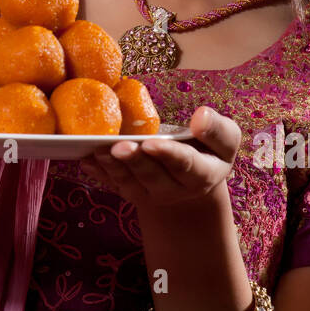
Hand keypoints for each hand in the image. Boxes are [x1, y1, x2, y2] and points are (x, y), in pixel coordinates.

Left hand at [78, 105, 240, 215]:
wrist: (193, 182)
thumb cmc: (208, 151)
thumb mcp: (225, 139)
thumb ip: (217, 129)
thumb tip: (201, 116)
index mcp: (202, 175)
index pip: (185, 165)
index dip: (168, 155)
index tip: (152, 143)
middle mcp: (175, 190)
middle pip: (152, 177)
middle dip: (134, 161)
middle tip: (118, 146)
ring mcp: (151, 195)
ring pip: (130, 183)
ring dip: (112, 167)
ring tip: (97, 150)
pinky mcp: (131, 192)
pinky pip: (113, 185)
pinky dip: (99, 174)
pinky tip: (84, 161)